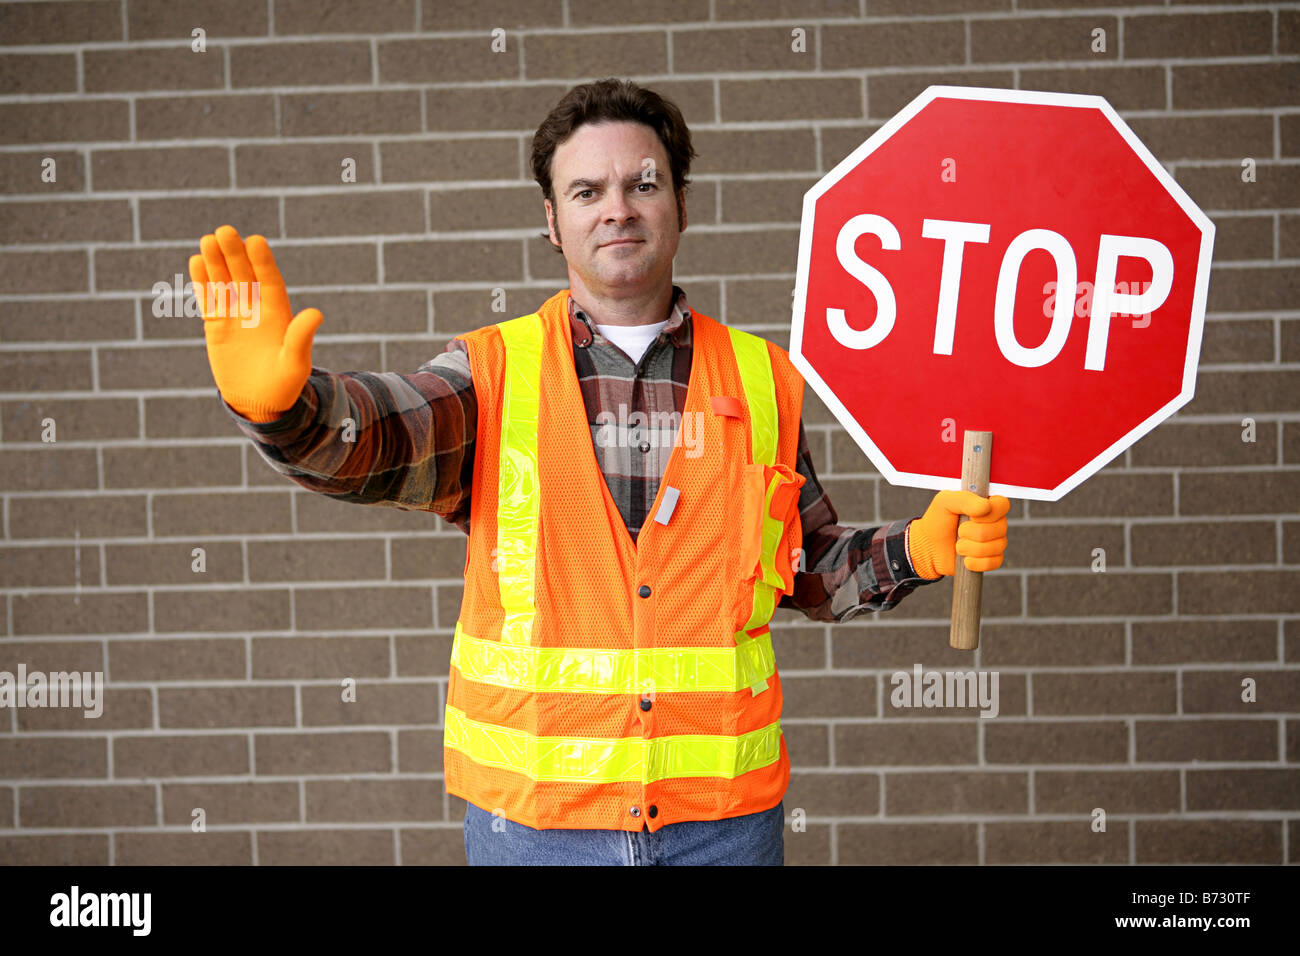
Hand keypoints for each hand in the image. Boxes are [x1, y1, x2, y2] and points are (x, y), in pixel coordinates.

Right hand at [189, 224, 321, 421]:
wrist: (259, 403)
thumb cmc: (284, 385)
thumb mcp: (295, 364)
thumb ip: (301, 338)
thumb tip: (316, 313)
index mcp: (278, 314)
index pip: (270, 281)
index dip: (263, 262)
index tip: (255, 241)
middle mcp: (256, 309)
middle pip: (245, 275)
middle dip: (235, 254)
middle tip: (225, 231)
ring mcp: (235, 315)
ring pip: (224, 282)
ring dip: (216, 261)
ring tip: (208, 240)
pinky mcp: (216, 325)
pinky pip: (208, 298)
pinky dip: (202, 282)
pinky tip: (196, 261)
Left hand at [906, 490, 1009, 579]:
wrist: (927, 547)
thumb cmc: (937, 521)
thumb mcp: (944, 502)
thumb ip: (964, 499)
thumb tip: (986, 507)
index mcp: (987, 505)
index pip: (1003, 505)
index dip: (989, 512)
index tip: (971, 516)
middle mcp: (995, 522)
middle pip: (999, 528)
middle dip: (972, 532)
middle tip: (958, 531)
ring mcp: (995, 542)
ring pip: (996, 546)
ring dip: (970, 547)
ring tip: (958, 545)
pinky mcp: (991, 560)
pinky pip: (993, 562)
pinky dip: (975, 562)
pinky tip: (965, 559)